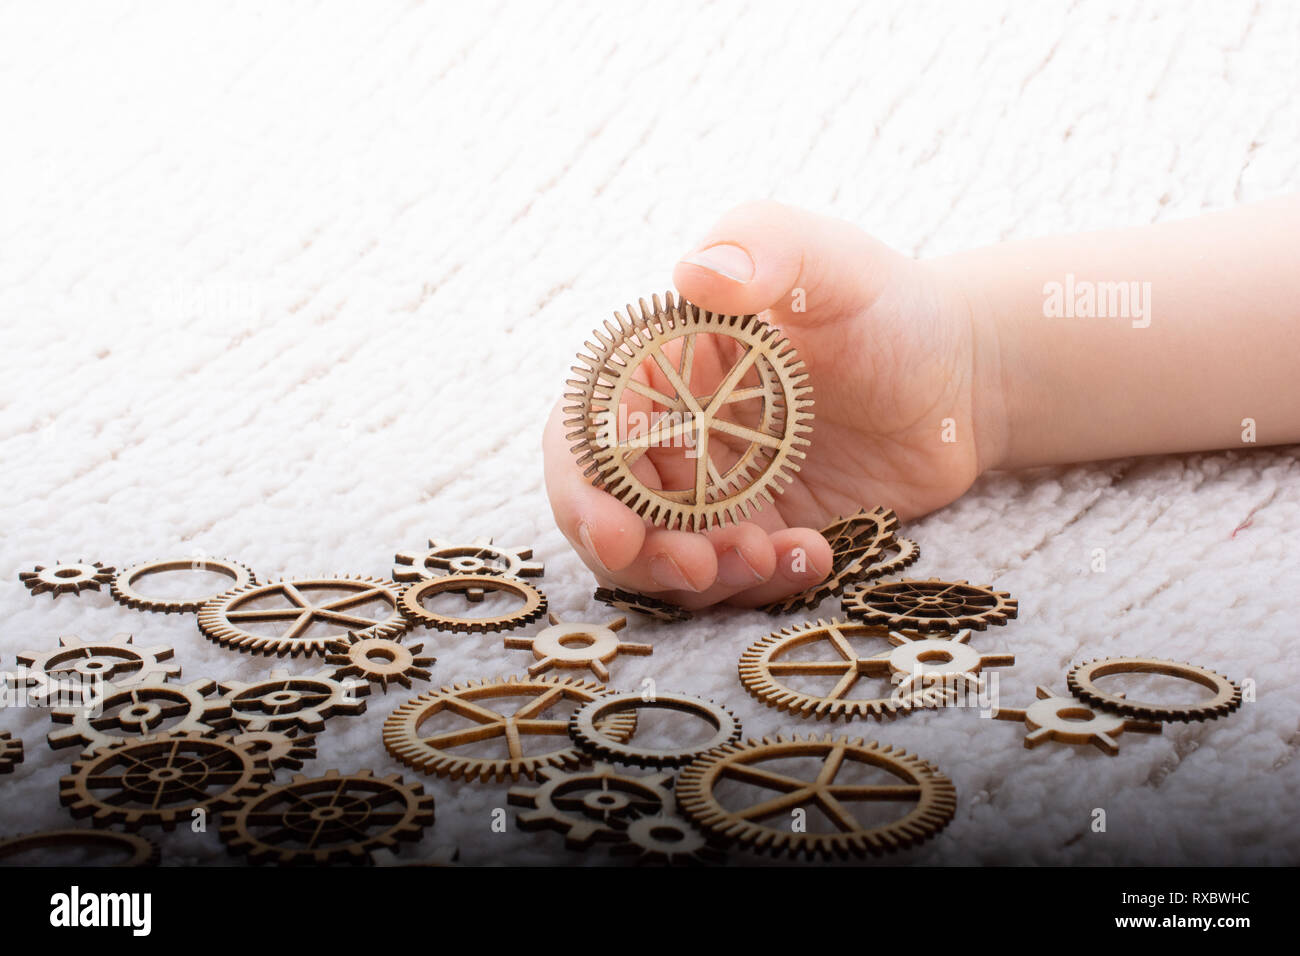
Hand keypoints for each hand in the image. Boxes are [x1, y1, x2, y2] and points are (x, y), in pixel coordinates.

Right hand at [543, 201, 993, 609]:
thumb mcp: (832, 264)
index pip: (583, 431)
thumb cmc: (890, 307)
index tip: (617, 527)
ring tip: (768, 559)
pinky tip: (816, 555)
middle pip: (606, 509)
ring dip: (696, 577)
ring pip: (660, 557)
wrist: (966, 380)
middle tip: (694, 567)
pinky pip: (733, 579)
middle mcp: (672, 431)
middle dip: (633, 552)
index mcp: (660, 367)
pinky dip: (760, 583)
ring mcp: (714, 491)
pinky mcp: (759, 533)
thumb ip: (765, 248)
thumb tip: (691, 272)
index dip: (582, 484)